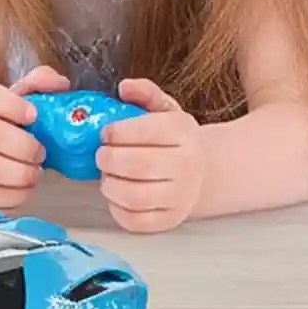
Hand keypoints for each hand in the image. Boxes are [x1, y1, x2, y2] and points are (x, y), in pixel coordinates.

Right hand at [0, 66, 72, 208]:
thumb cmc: (6, 124)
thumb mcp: (21, 99)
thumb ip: (41, 84)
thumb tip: (59, 84)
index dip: (11, 105)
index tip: (34, 116)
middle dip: (22, 145)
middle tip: (42, 152)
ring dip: (17, 172)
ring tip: (35, 172)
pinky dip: (11, 195)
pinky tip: (26, 188)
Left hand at [96, 78, 207, 232]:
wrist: (206, 172)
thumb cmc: (175, 140)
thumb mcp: (165, 110)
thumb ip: (145, 93)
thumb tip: (125, 87)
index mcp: (183, 132)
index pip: (146, 131)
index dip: (117, 132)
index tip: (105, 133)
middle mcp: (187, 165)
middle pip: (137, 165)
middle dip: (108, 159)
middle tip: (101, 155)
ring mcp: (181, 196)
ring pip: (135, 196)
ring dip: (110, 185)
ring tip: (107, 175)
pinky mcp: (171, 220)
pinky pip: (136, 221)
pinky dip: (117, 209)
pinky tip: (116, 195)